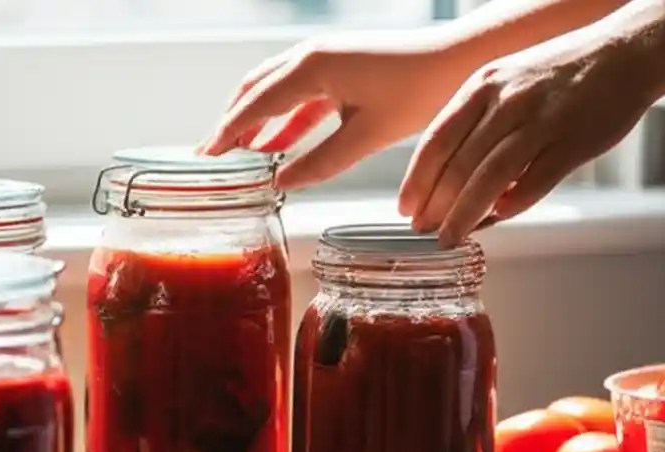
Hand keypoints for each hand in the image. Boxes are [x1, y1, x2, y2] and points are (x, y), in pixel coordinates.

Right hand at [198, 30, 470, 189]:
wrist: (459, 60)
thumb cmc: (420, 90)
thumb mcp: (368, 135)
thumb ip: (321, 161)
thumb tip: (281, 183)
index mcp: (312, 67)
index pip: (255, 103)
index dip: (227, 132)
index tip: (205, 157)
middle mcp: (311, 56)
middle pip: (254, 90)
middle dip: (231, 123)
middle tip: (211, 156)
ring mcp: (324, 59)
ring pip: (273, 91)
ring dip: (254, 121)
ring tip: (236, 154)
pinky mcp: (339, 68)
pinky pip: (297, 95)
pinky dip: (281, 119)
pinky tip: (275, 145)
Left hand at [399, 32, 658, 246]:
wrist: (626, 53)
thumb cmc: (559, 74)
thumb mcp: (505, 81)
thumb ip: (476, 122)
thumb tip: (448, 173)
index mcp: (483, 86)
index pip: (437, 140)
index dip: (417, 179)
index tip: (405, 207)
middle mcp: (507, 102)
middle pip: (458, 164)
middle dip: (435, 204)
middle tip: (421, 230)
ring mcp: (541, 121)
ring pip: (489, 177)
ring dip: (464, 213)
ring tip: (449, 237)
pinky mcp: (572, 142)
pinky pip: (534, 182)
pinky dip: (513, 205)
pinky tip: (499, 219)